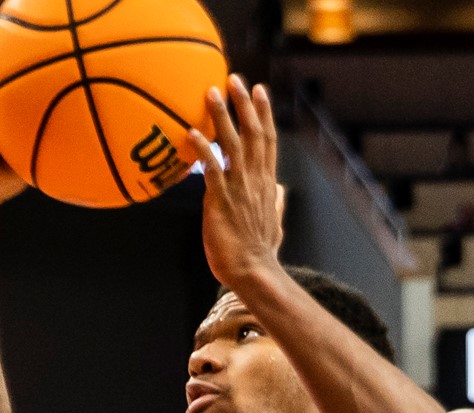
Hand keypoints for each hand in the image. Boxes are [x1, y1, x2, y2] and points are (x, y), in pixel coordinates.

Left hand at [187, 76, 283, 288]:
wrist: (253, 272)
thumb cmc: (259, 251)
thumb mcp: (274, 222)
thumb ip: (276, 202)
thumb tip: (281, 191)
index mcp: (266, 182)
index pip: (268, 140)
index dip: (263, 113)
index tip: (259, 90)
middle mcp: (255, 179)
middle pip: (253, 133)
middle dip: (244, 104)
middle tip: (234, 79)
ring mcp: (239, 188)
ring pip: (232, 144)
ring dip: (222, 117)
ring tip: (211, 93)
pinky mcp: (221, 200)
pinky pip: (212, 169)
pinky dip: (203, 150)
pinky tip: (192, 133)